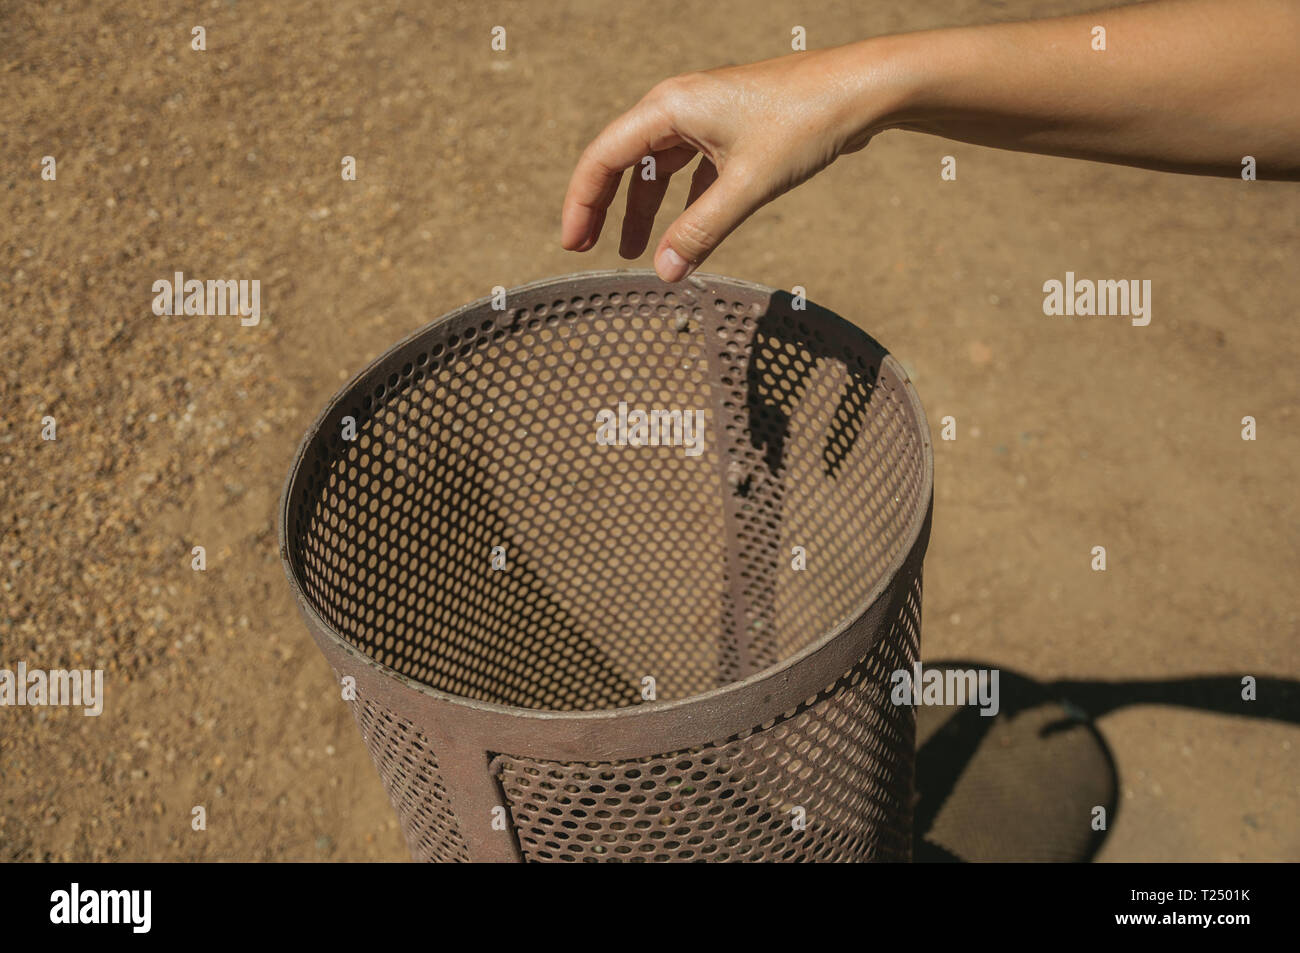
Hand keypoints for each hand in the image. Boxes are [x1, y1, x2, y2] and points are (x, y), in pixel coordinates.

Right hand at [560, 47, 886, 281]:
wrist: (859, 90)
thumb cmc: (804, 124)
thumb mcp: (747, 186)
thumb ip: (701, 232)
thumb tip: (664, 274)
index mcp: (669, 108)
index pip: (603, 158)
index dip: (581, 203)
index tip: (573, 245)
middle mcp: (678, 106)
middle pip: (623, 161)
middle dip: (604, 207)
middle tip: (587, 250)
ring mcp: (704, 116)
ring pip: (658, 167)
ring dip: (645, 209)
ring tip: (635, 251)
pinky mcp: (730, 128)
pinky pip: (690, 169)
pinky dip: (682, 202)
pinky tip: (684, 233)